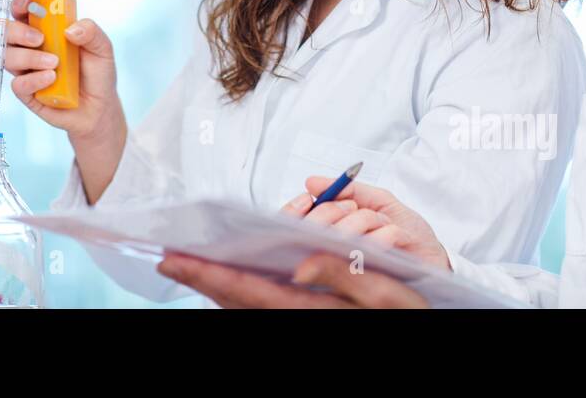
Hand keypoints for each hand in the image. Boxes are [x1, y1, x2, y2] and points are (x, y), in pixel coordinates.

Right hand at [3, 0, 122, 141]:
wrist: (99, 109)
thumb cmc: (97, 74)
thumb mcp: (103, 48)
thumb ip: (91, 32)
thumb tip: (71, 29)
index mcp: (47, 29)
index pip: (24, 10)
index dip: (21, 3)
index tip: (29, 3)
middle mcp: (32, 47)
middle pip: (6, 31)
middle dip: (18, 31)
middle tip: (40, 38)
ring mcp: (27, 69)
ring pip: (8, 56)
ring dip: (30, 58)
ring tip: (54, 63)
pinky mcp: (27, 92)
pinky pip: (17, 83)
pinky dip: (33, 80)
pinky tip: (51, 80)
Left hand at [157, 252, 429, 308]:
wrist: (418, 327)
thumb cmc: (410, 314)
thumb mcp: (387, 295)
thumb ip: (343, 276)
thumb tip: (299, 264)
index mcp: (311, 311)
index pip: (246, 291)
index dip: (206, 274)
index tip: (172, 258)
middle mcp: (297, 321)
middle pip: (234, 301)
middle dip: (200, 279)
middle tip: (168, 257)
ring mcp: (299, 323)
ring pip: (242, 307)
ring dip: (216, 286)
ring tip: (191, 263)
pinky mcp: (306, 320)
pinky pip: (259, 307)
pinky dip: (238, 292)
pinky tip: (231, 278)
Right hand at [281, 176, 451, 272]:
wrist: (436, 258)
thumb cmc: (406, 232)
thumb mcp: (379, 202)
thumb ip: (348, 190)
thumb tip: (312, 182)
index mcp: (328, 236)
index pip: (291, 226)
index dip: (293, 212)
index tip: (309, 197)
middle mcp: (331, 257)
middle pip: (310, 231)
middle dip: (333, 210)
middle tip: (354, 207)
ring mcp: (348, 272)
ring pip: (338, 239)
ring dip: (364, 221)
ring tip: (384, 222)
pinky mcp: (369, 283)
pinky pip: (364, 256)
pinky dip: (383, 236)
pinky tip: (395, 235)